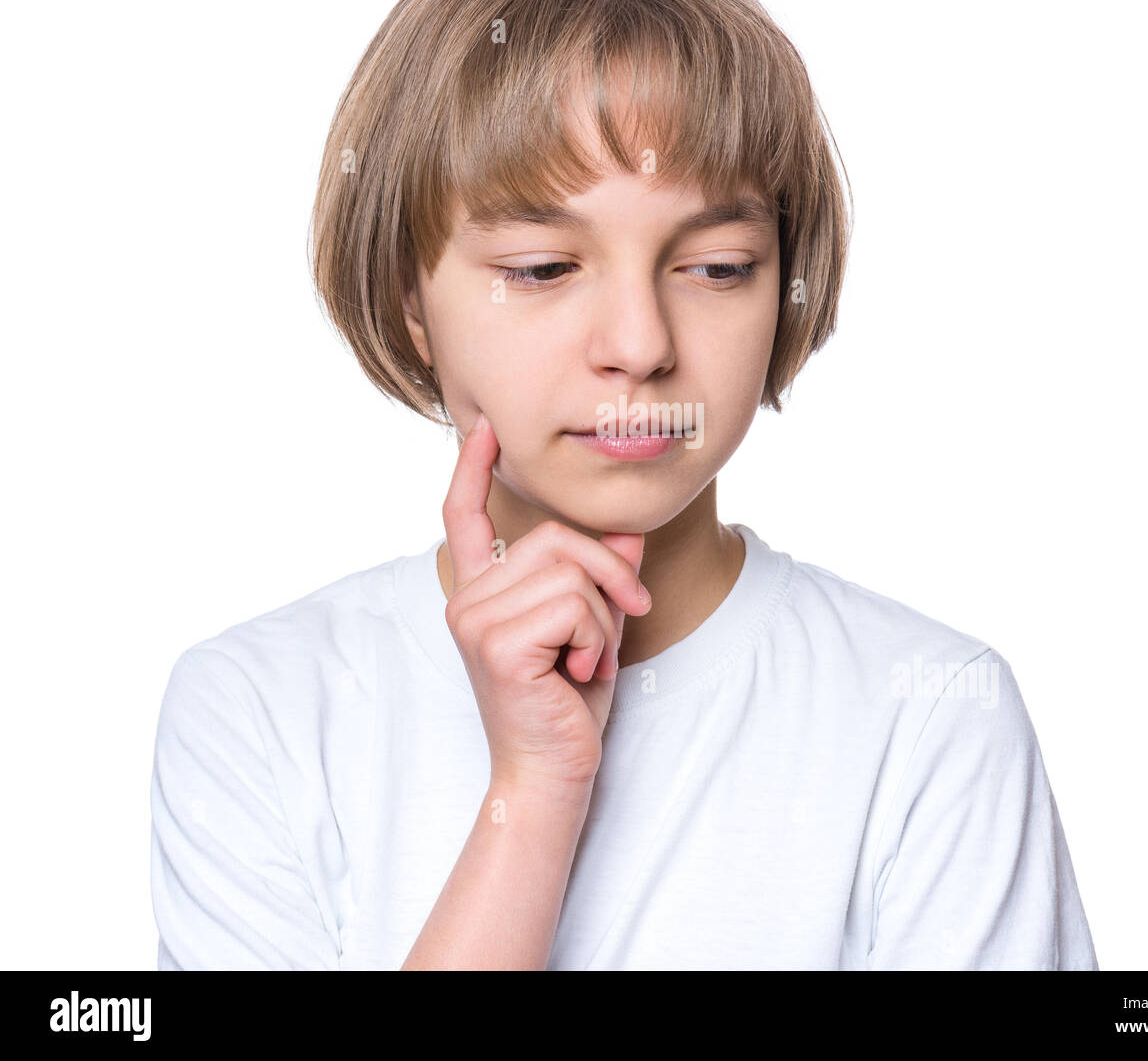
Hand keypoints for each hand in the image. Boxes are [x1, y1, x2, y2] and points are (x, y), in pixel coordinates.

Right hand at [440, 413, 651, 789]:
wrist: (552, 774)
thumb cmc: (567, 706)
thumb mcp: (594, 629)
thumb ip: (602, 580)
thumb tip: (629, 534)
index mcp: (481, 592)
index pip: (464, 517)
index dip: (472, 468)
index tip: (486, 429)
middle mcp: (467, 600)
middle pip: (556, 538)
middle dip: (607, 574)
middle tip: (622, 616)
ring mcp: (475, 618)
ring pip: (571, 571)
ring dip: (602, 617)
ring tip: (585, 658)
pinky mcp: (496, 642)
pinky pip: (573, 604)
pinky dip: (596, 636)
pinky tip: (577, 670)